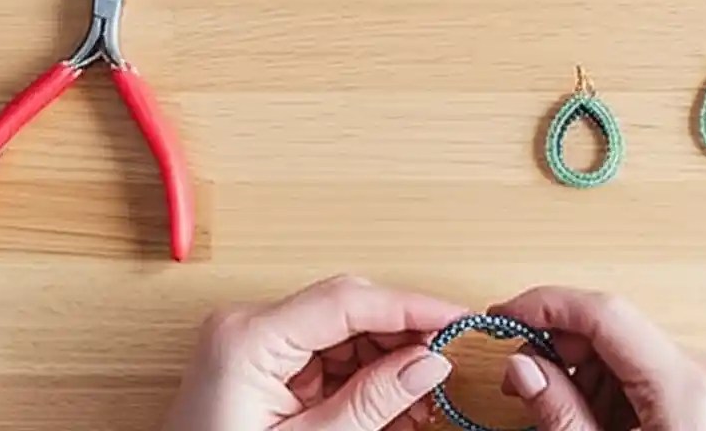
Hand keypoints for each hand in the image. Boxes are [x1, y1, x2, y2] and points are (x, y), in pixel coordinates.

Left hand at [163, 275, 465, 430]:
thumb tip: (428, 363)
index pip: (347, 301)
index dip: (411, 305)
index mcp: (248, 339)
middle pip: (349, 311)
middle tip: (448, 366)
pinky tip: (396, 405)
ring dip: (389, 363)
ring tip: (424, 401)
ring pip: (346, 334)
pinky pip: (328, 359)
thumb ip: (371, 402)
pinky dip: (365, 380)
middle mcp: (249, 328)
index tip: (457, 319)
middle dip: (404, 338)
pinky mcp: (265, 366)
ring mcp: (256, 345)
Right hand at [492, 287, 705, 430]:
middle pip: (613, 331)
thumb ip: (561, 414)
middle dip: (559, 349)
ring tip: (565, 418)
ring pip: (626, 352)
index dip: (545, 306)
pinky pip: (646, 374)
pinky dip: (611, 391)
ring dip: (584, 375)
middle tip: (521, 382)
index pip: (605, 314)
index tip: (502, 318)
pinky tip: (596, 423)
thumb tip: (522, 368)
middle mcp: (705, 372)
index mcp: (685, 387)